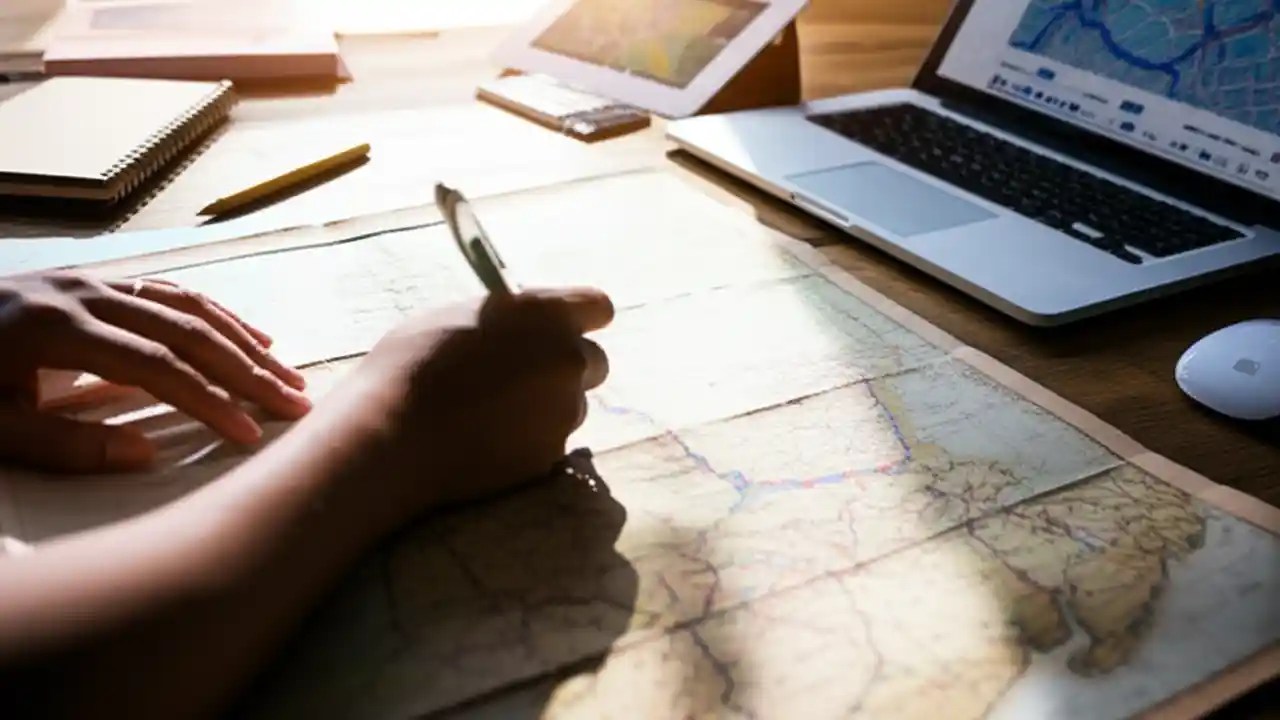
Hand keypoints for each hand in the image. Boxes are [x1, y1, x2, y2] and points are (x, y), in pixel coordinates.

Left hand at [0, 272, 311, 472]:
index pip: (157, 367)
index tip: (250, 436)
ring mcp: (91, 282)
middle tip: (296, 404)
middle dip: (247, 371)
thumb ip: (64, 446)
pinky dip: (216, 314)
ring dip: (243, 341)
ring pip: (188, 304)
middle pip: (187, 330)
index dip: (209, 402)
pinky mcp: (92, 283)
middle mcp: (84, 294)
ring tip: (287, 374)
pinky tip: (248, 335)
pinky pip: (169, 291)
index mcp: (57, 328)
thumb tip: (146, 458)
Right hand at [322, 287, 612, 518]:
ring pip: (571, 405)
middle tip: (524, 376)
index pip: (599, 306)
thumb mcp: (459, 316)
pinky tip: (486, 440)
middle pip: (594, 361)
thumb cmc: (412, 364)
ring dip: (546, 407)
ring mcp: (563, 411)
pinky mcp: (550, 454)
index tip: (569, 328)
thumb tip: (523, 326)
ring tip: (492, 412)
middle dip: (566, 367)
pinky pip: (550, 442)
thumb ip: (507, 319)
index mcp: (545, 314)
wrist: (394, 434)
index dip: (584, 318)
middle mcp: (567, 360)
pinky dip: (529, 442)